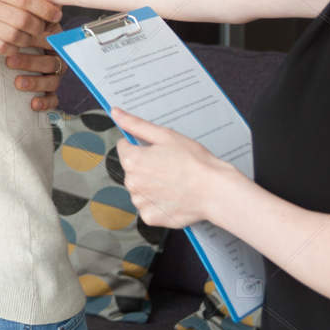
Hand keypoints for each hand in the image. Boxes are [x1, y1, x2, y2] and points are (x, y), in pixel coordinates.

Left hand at [3, 20, 64, 112]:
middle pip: (51, 61)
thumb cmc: (9, 45)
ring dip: (36, 82)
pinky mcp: (51, 94)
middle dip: (30, 62)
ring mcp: (54, 77)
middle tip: (10, 61)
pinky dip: (46, 102)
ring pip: (53, 81)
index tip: (16, 41)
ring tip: (18, 83)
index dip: (36, 41)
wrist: (9, 66)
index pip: (49, 41)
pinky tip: (33, 104)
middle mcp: (55, 59)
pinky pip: (53, 99)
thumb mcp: (9, 38)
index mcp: (50, 42)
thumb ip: (3, 38)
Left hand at [110, 107, 236, 228]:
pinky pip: (148, 207)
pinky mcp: (150, 217)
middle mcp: (132, 183)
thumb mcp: (165, 135)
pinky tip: (172, 197)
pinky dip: (157, 203)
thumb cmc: (194, 162)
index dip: (141, 146)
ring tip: (173, 182)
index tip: (157, 150)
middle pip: (132, 170)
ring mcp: (141, 202)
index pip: (124, 148)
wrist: (214, 190)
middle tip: (170, 166)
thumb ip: (136, 124)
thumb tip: (116, 112)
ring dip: (150, 186)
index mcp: (133, 160)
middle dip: (146, 166)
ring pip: (139, 189)